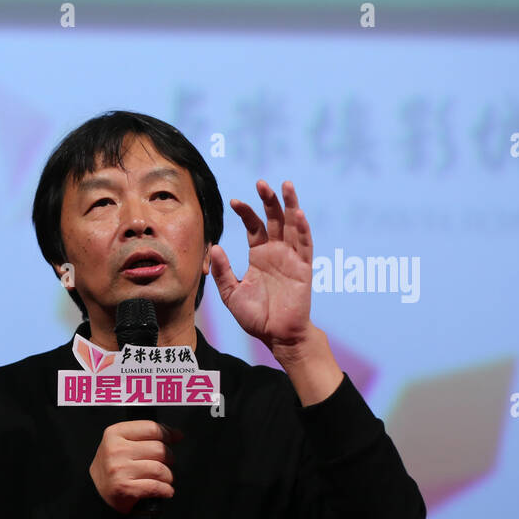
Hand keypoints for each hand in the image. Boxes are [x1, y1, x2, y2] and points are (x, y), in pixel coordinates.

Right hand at [90, 421, 181, 513]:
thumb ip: (147, 435)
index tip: (173, 439)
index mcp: (114, 434)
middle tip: (164, 463)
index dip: (168, 434)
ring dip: (168, 476)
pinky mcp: (124, 488)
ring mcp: (119, 469)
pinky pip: (156, 487)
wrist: (94, 492)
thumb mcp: (122, 443)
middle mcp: (115, 450)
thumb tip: (177, 434)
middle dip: (168, 458)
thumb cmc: (113, 466)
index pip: (152, 428)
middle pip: (159, 449)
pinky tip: (164, 490)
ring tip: (163, 479)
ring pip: (160, 469)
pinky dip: (165, 490)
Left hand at [209, 179, 315, 355]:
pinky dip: (303, 229)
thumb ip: (223, 272)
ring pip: (292, 225)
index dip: (246, 213)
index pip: (253, 227)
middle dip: (268, 200)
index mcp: (259, 256)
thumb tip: (214, 247)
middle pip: (274, 219)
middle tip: (261, 182)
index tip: (234, 201)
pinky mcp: (304, 268)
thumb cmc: (255, 317)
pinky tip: (299, 214)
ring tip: (285, 185)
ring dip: (290, 205)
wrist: (276, 335)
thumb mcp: (231, 294)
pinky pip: (305, 245)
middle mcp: (276, 252)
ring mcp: (292, 258)